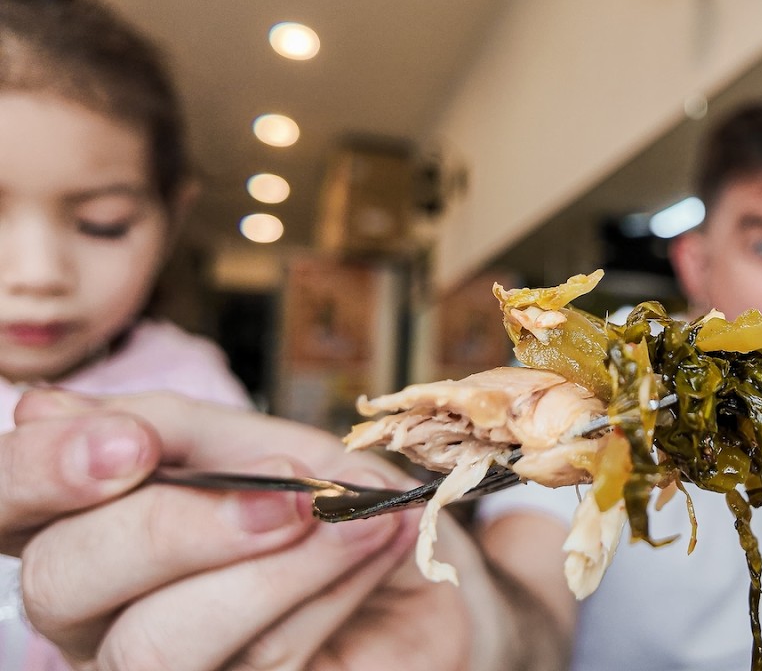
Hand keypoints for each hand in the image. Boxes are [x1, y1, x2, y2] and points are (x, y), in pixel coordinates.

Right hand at [0, 390, 525, 670]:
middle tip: (283, 496)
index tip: (130, 445)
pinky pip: (262, 661)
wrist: (425, 571)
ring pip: (154, 641)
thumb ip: (170, 430)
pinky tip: (372, 549)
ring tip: (354, 521)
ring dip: (273, 566)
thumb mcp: (263, 445)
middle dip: (172, 527)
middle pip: (61, 582)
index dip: (38, 474)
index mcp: (87, 531)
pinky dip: (326, 590)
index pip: (6, 507)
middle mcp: (99, 615)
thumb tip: (46, 409)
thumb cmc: (332, 504)